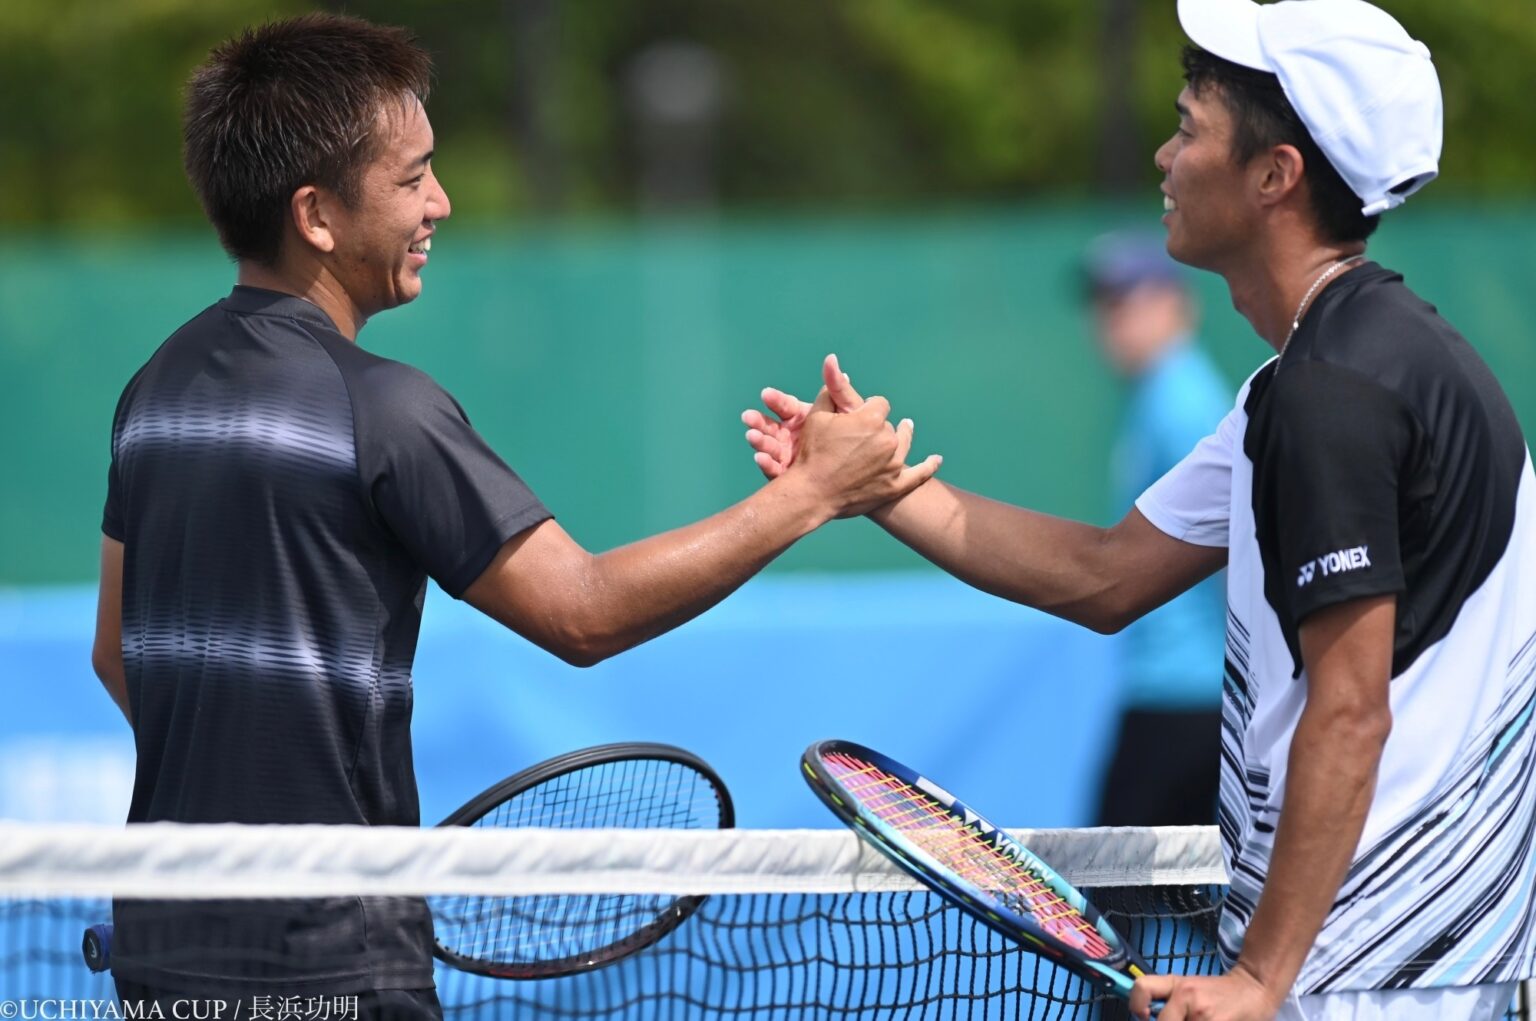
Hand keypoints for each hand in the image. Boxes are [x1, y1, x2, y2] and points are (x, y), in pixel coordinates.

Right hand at [743, 353, 864, 478]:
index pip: (785, 404)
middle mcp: (788, 434)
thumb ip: (837, 389)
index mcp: (799, 416)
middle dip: (758, 420)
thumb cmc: (850, 437)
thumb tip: (832, 360)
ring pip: (768, 445)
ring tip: (752, 437)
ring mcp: (786, 455)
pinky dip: (766, 463)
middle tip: (747, 417)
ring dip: (759, 440)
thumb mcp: (845, 411)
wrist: (853, 471)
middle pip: (770, 425)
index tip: (766, 394)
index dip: (775, 399)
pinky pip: (774, 468)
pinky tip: (760, 459)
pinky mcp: (787, 474)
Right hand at [789, 394, 940, 518]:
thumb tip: (835, 362)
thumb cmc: (812, 453)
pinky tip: (936, 460)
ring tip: (906, 429)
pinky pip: (919, 474)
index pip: (879, 404)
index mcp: (871, 419)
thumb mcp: (817, 416)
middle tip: (862, 437)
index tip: (860, 415)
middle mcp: (887, 439)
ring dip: (903, 437)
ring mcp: (894, 464)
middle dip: (878, 427)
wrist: (812, 493)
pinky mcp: (895, 486)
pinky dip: (929, 466)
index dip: (869, 408)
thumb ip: (831, 389)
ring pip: (903, 443)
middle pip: (890, 425)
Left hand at [1129, 965, 1284, 1020]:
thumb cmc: (1217, 993)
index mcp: (1176, 984)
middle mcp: (1186, 995)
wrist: (1253, 989)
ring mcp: (1203, 1014)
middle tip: (1185, 1020)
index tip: (1143, 1016)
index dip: (1136, 1004)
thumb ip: (1167, 1002)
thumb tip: (1146, 1017)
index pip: (1143, 987)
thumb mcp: (1188, 988)